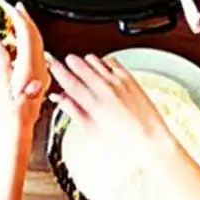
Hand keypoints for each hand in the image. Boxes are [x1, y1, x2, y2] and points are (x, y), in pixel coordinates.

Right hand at [0, 3, 49, 143]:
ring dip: (27, 32)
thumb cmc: (9, 116)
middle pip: (36, 38)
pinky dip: (27, 44)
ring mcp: (41, 75)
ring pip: (37, 45)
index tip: (13, 7)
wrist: (18, 133)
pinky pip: (35, 55)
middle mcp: (39, 70)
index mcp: (30, 69)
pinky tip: (18, 45)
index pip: (28, 36)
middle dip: (26, 21)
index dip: (21, 19)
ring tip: (16, 22)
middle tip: (16, 9)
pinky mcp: (39, 81)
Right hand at [48, 54, 176, 166]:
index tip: (49, 62)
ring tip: (83, 69)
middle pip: (79, 66)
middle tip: (65, 63)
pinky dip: (102, 62)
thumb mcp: (91, 130)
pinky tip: (102, 70)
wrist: (150, 139)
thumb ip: (73, 111)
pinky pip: (111, 61)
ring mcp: (117, 81)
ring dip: (85, 61)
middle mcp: (104, 89)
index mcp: (92, 104)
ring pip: (94, 60)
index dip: (56, 69)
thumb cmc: (123, 140)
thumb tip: (59, 99)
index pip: (68, 80)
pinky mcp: (129, 78)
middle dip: (69, 62)